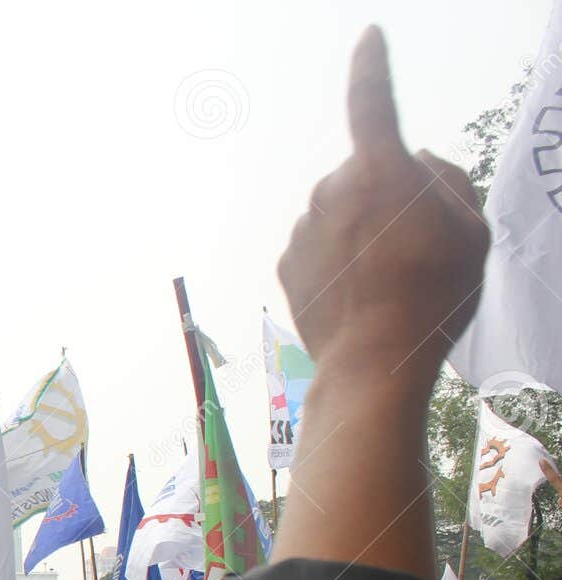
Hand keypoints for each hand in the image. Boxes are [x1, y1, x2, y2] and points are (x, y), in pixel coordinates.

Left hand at [277, 27, 487, 386]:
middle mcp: (332, 189)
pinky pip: (322, 244)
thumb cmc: (433, 295)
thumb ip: (448, 180)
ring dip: (363, 230)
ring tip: (390, 280)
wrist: (372, 363)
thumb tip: (417, 160)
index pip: (373, 101)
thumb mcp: (471, 231)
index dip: (373, 65)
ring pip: (343, 211)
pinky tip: (360, 293)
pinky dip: (339, 259)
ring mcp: (304, 226)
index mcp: (380, 170)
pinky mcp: (287, 260)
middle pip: (368, 173)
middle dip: (390, 194)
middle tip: (417, 246)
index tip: (370, 37)